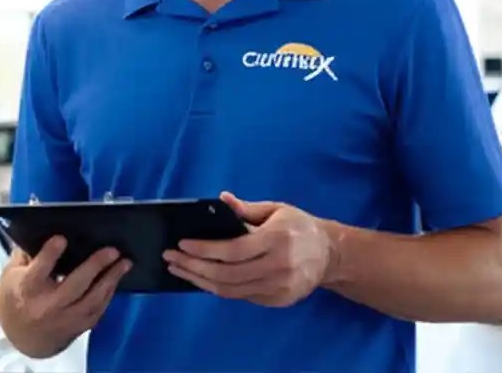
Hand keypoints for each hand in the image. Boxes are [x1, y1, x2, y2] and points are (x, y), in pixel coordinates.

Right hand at [0, 236, 131, 351]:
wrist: (20, 336)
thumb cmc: (15, 297)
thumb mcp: (11, 272)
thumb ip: (26, 251)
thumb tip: (41, 226)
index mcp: (26, 289)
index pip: (38, 270)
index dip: (49, 255)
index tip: (62, 239)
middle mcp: (46, 306)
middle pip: (73, 285)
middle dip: (95, 266)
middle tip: (112, 250)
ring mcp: (63, 320)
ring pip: (91, 300)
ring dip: (110, 280)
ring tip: (124, 263)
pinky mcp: (76, 328)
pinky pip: (97, 311)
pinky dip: (109, 294)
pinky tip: (116, 280)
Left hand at [163, 191, 335, 307]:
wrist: (330, 255)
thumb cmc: (299, 227)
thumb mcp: (277, 209)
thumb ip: (247, 209)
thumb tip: (221, 200)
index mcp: (277, 240)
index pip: (233, 250)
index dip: (204, 249)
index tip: (182, 244)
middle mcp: (278, 267)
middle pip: (227, 274)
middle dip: (194, 267)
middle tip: (171, 258)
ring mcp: (279, 288)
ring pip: (231, 290)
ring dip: (200, 281)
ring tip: (180, 270)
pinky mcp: (278, 300)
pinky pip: (241, 296)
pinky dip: (218, 288)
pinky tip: (202, 278)